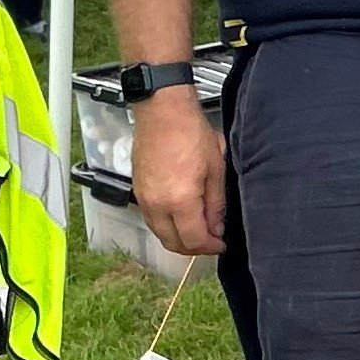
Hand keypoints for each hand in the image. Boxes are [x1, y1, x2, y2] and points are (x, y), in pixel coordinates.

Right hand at [132, 92, 226, 254]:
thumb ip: (216, 204)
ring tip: (198, 229)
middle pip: (173, 243)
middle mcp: (157, 205)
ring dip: (178, 238)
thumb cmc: (191, 133)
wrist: (162, 111)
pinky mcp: (137, 190)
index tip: (221, 244)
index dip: (210, 247)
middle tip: (211, 241)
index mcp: (179, 201)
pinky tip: (181, 216)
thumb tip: (217, 229)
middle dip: (193, 248)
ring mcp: (143, 199)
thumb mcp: (215, 169)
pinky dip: (166, 226)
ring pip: (160, 234)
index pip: (193, 240)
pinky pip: (151, 220)